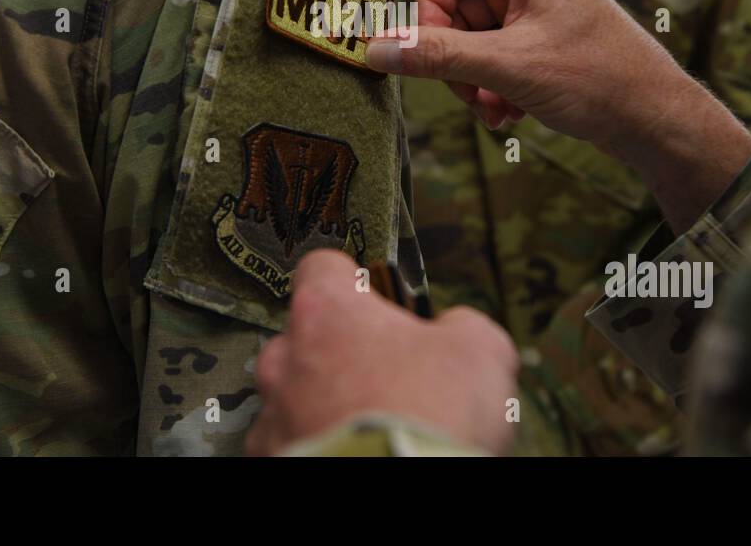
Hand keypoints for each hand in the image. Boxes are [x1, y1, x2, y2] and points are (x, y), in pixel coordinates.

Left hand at [246, 250, 518, 455]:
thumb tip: (452, 330)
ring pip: (293, 392)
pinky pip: (289, 440)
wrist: (399, 483)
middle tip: (387, 376)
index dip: (354, 281)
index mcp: (327, 310)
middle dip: (340, 350)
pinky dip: (315, 443)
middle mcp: (286, 355)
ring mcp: (273, 412)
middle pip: (305, 334)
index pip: (322, 267)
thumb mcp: (479, 350)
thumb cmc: (432, 413)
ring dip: (323, 400)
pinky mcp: (271, 457)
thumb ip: (460, 324)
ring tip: (371, 424)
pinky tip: (353, 451)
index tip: (377, 300)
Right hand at [365, 0, 750, 230]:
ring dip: (473, 82)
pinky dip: (493, 89)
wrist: (657, 120)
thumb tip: (373, 49)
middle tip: (474, 93)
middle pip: (453, 8)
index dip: (430, 11)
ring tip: (497, 110)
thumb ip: (436, 57)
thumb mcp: (507, 67)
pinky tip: (511, 114)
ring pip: (470, 41)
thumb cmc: (596, 80)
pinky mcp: (541, 45)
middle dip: (455, 59)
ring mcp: (536, 14)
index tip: (438, 55)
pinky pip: (493, 59)